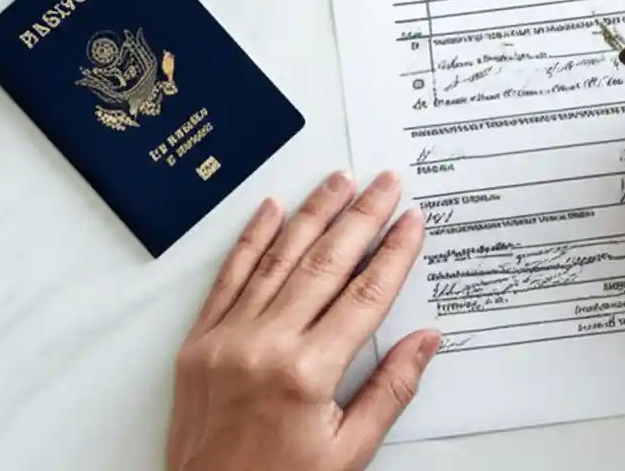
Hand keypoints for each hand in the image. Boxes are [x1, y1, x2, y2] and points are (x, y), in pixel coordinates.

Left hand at [168, 171, 439, 470]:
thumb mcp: (349, 453)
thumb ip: (390, 391)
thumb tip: (426, 341)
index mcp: (308, 374)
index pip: (365, 297)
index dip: (394, 254)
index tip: (413, 222)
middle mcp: (265, 346)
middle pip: (326, 264)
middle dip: (362, 217)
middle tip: (387, 184)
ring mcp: (226, 340)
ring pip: (278, 259)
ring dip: (313, 214)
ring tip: (340, 181)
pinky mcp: (198, 344)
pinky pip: (229, 278)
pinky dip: (251, 239)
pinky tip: (272, 209)